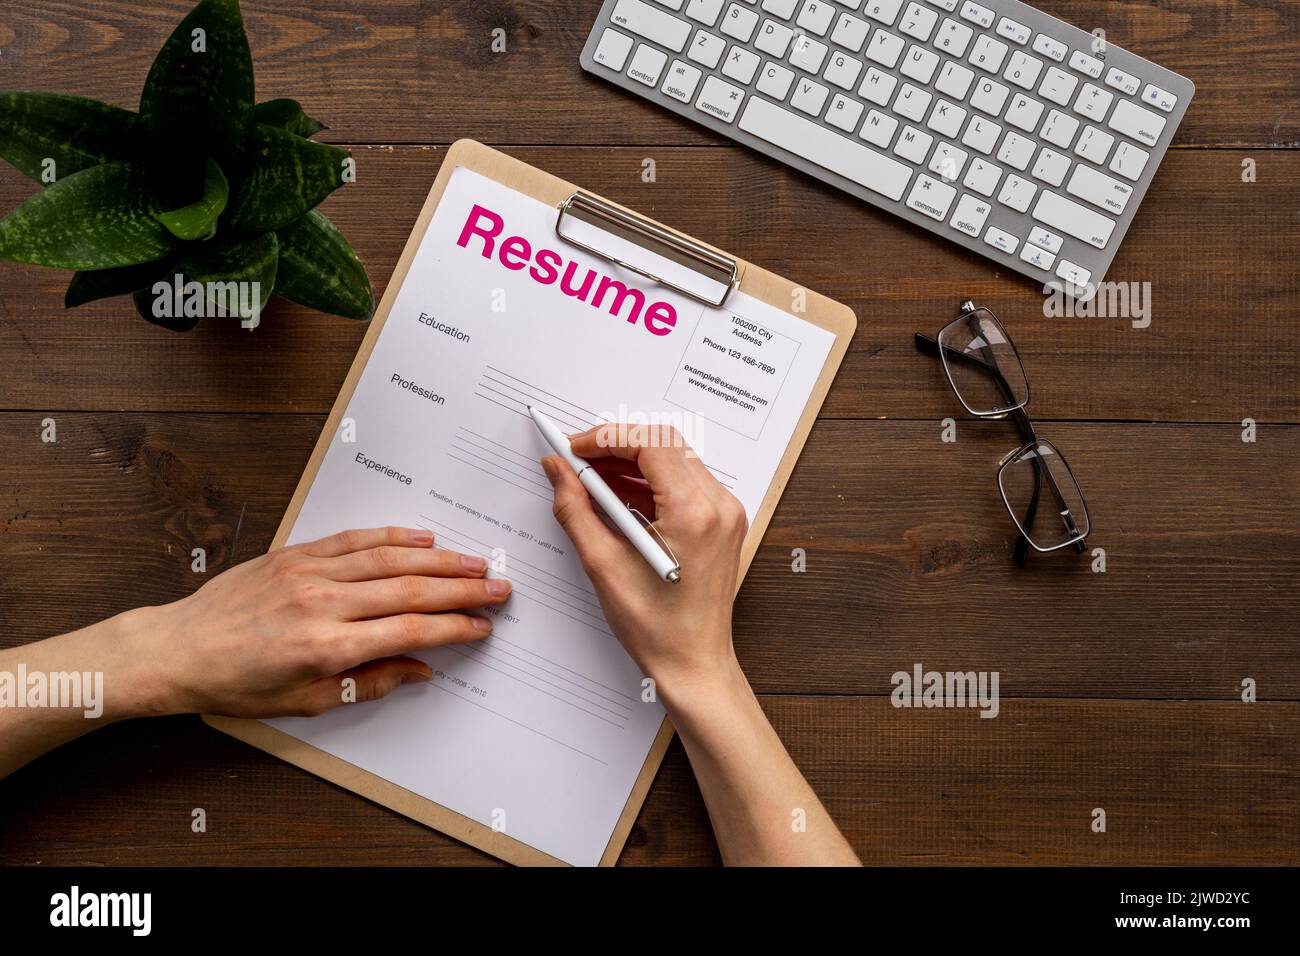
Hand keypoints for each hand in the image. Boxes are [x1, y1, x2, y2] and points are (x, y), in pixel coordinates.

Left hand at [123, 526, 511, 717]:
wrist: (179, 650)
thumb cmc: (236, 683)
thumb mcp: (306, 701)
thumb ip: (369, 682)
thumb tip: (419, 668)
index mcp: (328, 646)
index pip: (410, 630)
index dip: (455, 628)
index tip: (482, 627)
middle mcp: (324, 603)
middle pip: (411, 590)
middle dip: (462, 590)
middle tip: (498, 587)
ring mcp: (310, 572)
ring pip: (391, 559)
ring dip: (440, 560)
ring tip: (474, 562)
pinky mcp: (296, 553)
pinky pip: (355, 539)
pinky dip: (393, 536)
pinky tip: (423, 539)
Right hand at [541, 424, 747, 699]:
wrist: (694, 664)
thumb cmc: (657, 629)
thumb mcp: (603, 565)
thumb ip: (575, 509)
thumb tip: (558, 470)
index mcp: (695, 514)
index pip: (649, 444)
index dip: (606, 438)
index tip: (573, 448)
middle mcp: (719, 506)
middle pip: (664, 444)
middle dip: (616, 446)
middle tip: (577, 460)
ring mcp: (725, 513)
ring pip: (674, 459)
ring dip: (631, 462)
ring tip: (591, 479)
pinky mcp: (722, 522)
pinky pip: (684, 482)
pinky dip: (649, 481)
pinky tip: (618, 496)